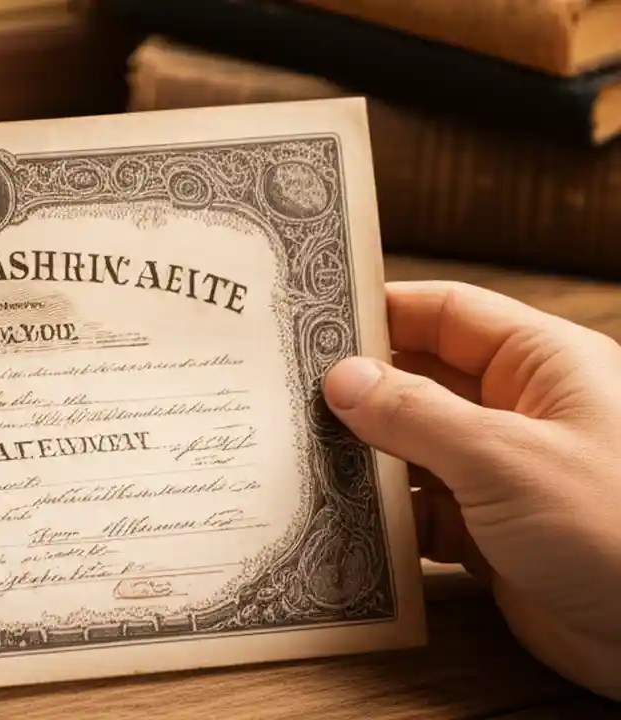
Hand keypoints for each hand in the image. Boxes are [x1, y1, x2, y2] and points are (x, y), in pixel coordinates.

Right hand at [323, 281, 620, 699]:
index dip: (382, 310)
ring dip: (364, 458)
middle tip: (285, 394)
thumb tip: (343, 379)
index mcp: (542, 365)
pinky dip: (383, 518)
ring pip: (414, 449)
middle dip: (359, 389)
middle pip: (421, 380)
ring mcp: (505, 475)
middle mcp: (521, 412)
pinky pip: (422, 513)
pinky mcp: (493, 536)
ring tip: (298, 455)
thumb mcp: (504, 458)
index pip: (447, 314)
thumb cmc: (616, 527)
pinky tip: (341, 519)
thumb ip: (415, 414)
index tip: (312, 318)